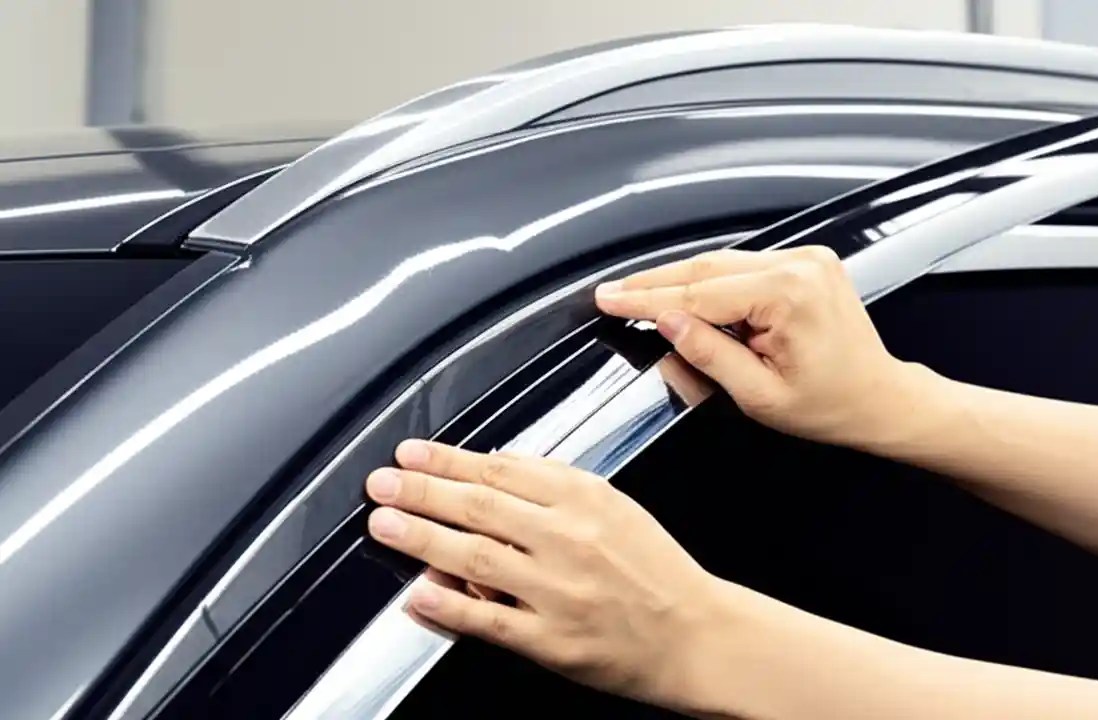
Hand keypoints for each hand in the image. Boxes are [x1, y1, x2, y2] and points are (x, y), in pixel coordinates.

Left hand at [365, 439, 722, 705]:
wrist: (698, 635)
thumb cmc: (658, 572)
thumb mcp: (616, 506)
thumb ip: (557, 485)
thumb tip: (496, 464)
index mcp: (586, 499)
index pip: (501, 469)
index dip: (448, 459)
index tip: (412, 453)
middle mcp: (570, 540)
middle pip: (480, 506)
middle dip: (421, 491)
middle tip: (382, 482)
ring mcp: (558, 592)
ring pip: (475, 557)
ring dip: (422, 537)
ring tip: (385, 523)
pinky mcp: (552, 640)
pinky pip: (488, 621)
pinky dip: (448, 607)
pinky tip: (417, 593)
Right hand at [594, 246, 931, 449]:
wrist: (879, 398)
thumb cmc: (830, 404)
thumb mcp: (758, 394)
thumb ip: (709, 354)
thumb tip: (667, 322)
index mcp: (789, 295)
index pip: (700, 295)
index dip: (648, 298)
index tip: (610, 298)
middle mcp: (800, 265)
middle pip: (706, 269)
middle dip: (655, 282)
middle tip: (613, 291)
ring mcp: (805, 258)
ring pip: (722, 263)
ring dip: (680, 279)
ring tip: (637, 293)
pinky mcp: (805, 261)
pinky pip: (743, 265)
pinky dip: (710, 280)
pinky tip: (682, 292)